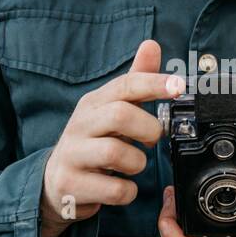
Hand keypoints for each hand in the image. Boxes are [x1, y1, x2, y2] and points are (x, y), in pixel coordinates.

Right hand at [40, 39, 184, 236]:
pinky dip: (128, 191)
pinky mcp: (71, 185)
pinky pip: (113, 190)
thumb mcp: (111, 110)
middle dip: (148, 129)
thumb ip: (134, 81)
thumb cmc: (92, 142)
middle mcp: (79, 125)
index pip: (124, 85)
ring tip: (132, 164)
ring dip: (137, 162)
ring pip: (116, 153)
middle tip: (152, 139)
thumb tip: (151, 45)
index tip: (179, 87)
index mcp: (93, 103)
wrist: (56, 183)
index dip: (154, 83)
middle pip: (120, 115)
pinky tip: (122, 186)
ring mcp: (72, 155)